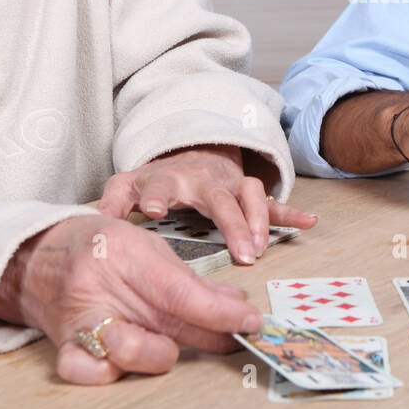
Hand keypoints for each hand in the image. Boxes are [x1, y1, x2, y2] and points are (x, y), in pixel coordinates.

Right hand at [0, 214, 264, 384]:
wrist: (33, 255)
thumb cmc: (97, 246)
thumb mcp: (146, 245)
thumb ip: (188, 278)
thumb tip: (235, 306)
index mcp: (123, 253)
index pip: (180, 293)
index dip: (220, 313)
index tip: (250, 321)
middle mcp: (98, 287)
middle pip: (165, 324)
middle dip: (210, 336)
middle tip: (233, 337)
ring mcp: (78, 319)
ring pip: (131, 353)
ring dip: (163, 354)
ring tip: (170, 343)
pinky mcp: (63, 345)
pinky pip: (93, 372)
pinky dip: (116, 371)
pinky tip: (128, 359)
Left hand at [98, 144, 315, 264]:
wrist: (191, 156)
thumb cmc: (158, 180)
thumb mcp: (129, 184)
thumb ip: (113, 201)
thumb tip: (99, 221)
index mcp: (170, 178)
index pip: (162, 183)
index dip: (158, 193)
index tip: (156, 208)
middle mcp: (205, 180)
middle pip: (219, 198)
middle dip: (230, 223)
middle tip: (240, 252)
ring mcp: (231, 185)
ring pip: (252, 197)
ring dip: (259, 221)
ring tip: (261, 248)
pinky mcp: (249, 193)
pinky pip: (274, 203)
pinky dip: (292, 212)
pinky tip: (309, 221)